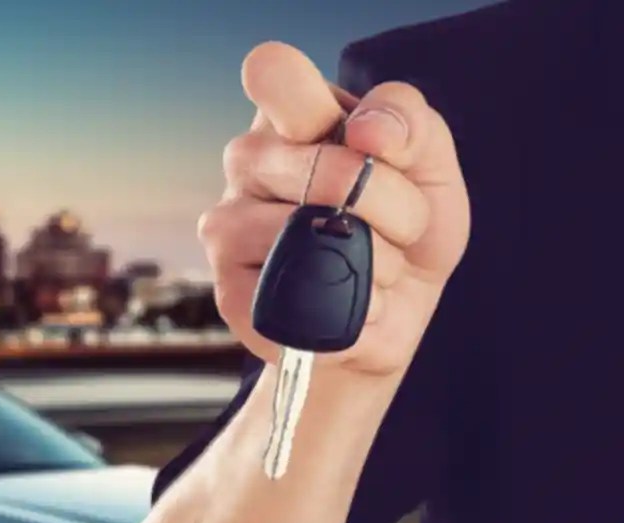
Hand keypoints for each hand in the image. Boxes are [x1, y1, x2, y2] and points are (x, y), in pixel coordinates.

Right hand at [201, 42, 469, 376]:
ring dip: (374, 259)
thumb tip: (368, 132)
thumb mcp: (432, 167)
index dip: (315, 101)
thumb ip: (410, 125)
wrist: (396, 313)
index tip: (365, 138)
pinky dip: (351, 303)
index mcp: (291, 117)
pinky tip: (353, 301)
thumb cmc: (406, 230)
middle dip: (390, 204)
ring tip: (377, 269)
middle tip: (404, 226)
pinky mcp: (229, 292)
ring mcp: (227, 227)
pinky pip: (299, 290)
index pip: (270, 72)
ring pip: (306, 231)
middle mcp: (248, 164)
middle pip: (324, 166)